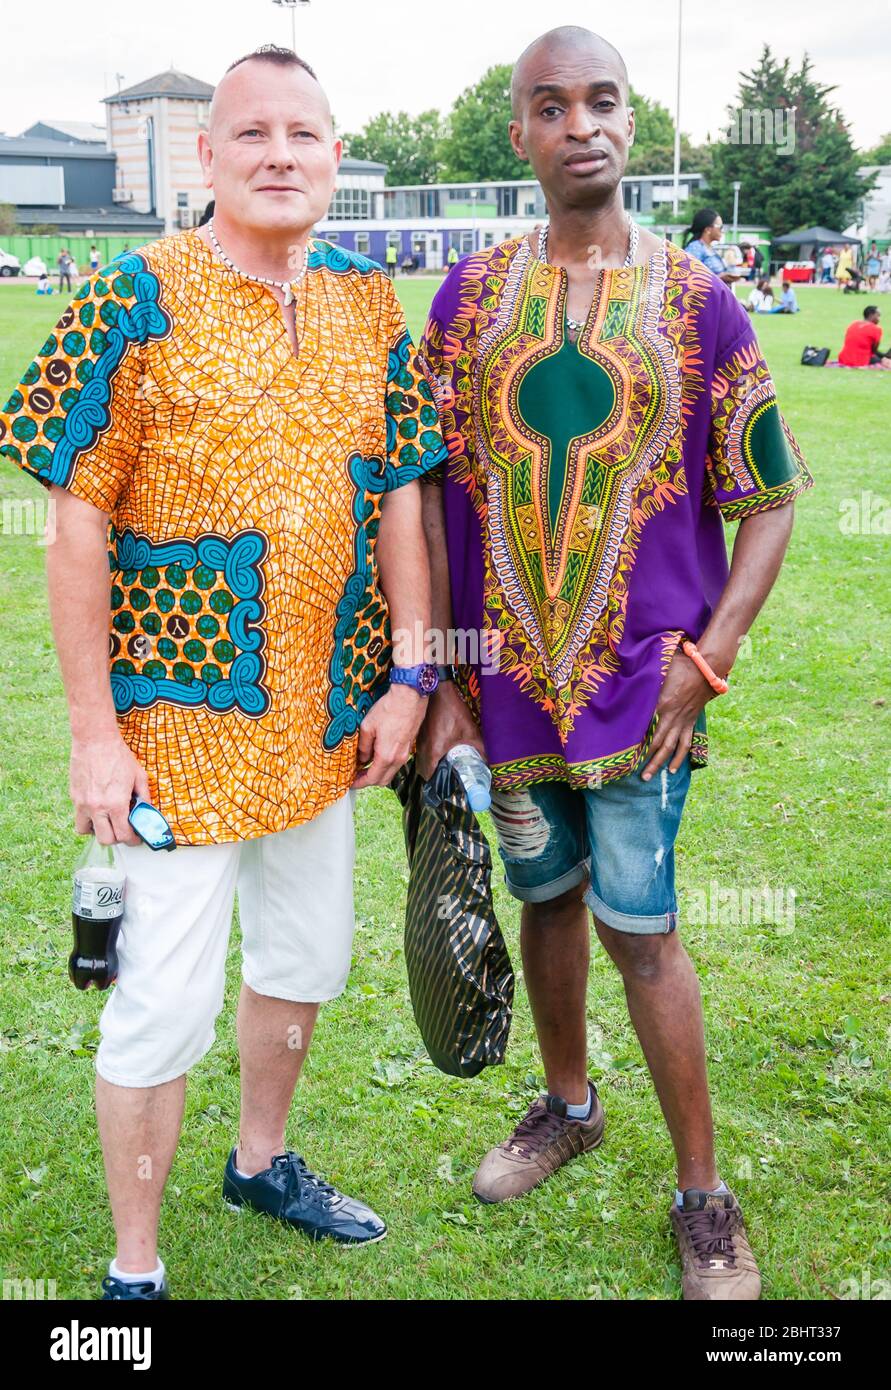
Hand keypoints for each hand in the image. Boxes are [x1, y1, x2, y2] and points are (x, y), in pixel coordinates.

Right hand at [70, 731, 150, 844]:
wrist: (95, 740)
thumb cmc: (118, 756)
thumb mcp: (139, 776)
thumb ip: (144, 798)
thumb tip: (147, 812)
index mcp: (116, 804)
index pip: (123, 835)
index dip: (132, 840)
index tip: (135, 838)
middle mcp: (97, 807)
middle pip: (105, 840)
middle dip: (116, 838)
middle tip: (122, 830)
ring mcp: (82, 803)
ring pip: (86, 831)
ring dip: (97, 830)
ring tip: (106, 820)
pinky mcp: (74, 796)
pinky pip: (79, 816)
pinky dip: (88, 817)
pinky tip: (97, 807)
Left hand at [352, 685, 425, 788]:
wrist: (410, 697)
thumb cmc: (389, 709)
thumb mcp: (367, 727)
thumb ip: (363, 746)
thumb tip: (361, 758)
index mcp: (386, 756)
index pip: (372, 779)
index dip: (360, 783)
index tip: (351, 783)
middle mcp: (398, 759)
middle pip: (383, 780)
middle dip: (369, 781)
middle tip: (357, 775)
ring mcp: (405, 753)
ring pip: (391, 772)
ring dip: (378, 772)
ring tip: (366, 765)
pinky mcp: (409, 747)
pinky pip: (396, 763)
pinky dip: (386, 765)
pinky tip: (378, 755)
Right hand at [415, 682, 484, 780]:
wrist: (438, 691)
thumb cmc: (452, 711)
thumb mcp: (469, 730)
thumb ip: (480, 748)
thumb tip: (488, 761)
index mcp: (433, 751)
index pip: (429, 776)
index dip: (436, 784)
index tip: (445, 787)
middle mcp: (422, 749)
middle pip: (423, 770)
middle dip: (433, 777)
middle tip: (445, 780)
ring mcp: (419, 741)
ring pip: (421, 760)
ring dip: (429, 766)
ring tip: (442, 769)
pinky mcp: (419, 734)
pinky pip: (421, 751)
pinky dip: (427, 755)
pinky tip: (438, 753)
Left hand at [640, 649, 716, 780]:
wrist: (707, 669)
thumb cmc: (681, 665)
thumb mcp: (660, 670)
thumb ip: (645, 680)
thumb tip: (627, 682)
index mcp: (662, 703)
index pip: (645, 725)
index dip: (635, 740)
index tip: (624, 752)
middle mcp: (672, 716)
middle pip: (657, 742)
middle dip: (646, 760)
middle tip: (635, 775)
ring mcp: (683, 722)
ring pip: (670, 748)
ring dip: (659, 763)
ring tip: (648, 777)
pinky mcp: (690, 723)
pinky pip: (685, 744)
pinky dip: (679, 758)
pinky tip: (671, 769)